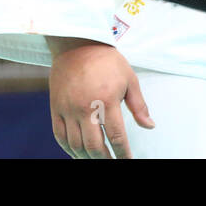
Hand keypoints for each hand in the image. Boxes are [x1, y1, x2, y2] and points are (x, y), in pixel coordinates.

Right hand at [47, 37, 153, 158]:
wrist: (75, 43)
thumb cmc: (106, 60)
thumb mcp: (129, 78)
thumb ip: (139, 105)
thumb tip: (150, 126)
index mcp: (106, 100)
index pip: (116, 137)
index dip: (123, 154)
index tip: (128, 160)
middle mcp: (85, 106)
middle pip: (94, 146)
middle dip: (105, 160)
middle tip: (112, 162)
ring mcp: (68, 108)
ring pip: (76, 144)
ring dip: (87, 158)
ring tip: (97, 160)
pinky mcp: (56, 106)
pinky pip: (60, 135)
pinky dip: (68, 149)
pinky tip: (78, 154)